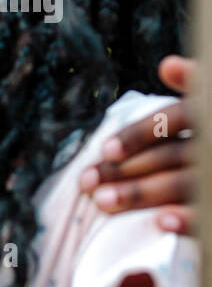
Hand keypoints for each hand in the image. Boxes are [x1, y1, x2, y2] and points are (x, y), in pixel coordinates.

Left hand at [78, 55, 196, 234]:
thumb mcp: (209, 109)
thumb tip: (169, 64)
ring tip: (103, 202)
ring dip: (142, 193)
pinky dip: (188, 219)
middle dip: (127, 169)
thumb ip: (195, 86)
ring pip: (185, 183)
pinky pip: (209, 214)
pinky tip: (160, 222)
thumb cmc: (211, 138)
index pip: (177, 117)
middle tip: (88, 182)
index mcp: (211, 116)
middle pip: (172, 154)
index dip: (140, 133)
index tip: (105, 150)